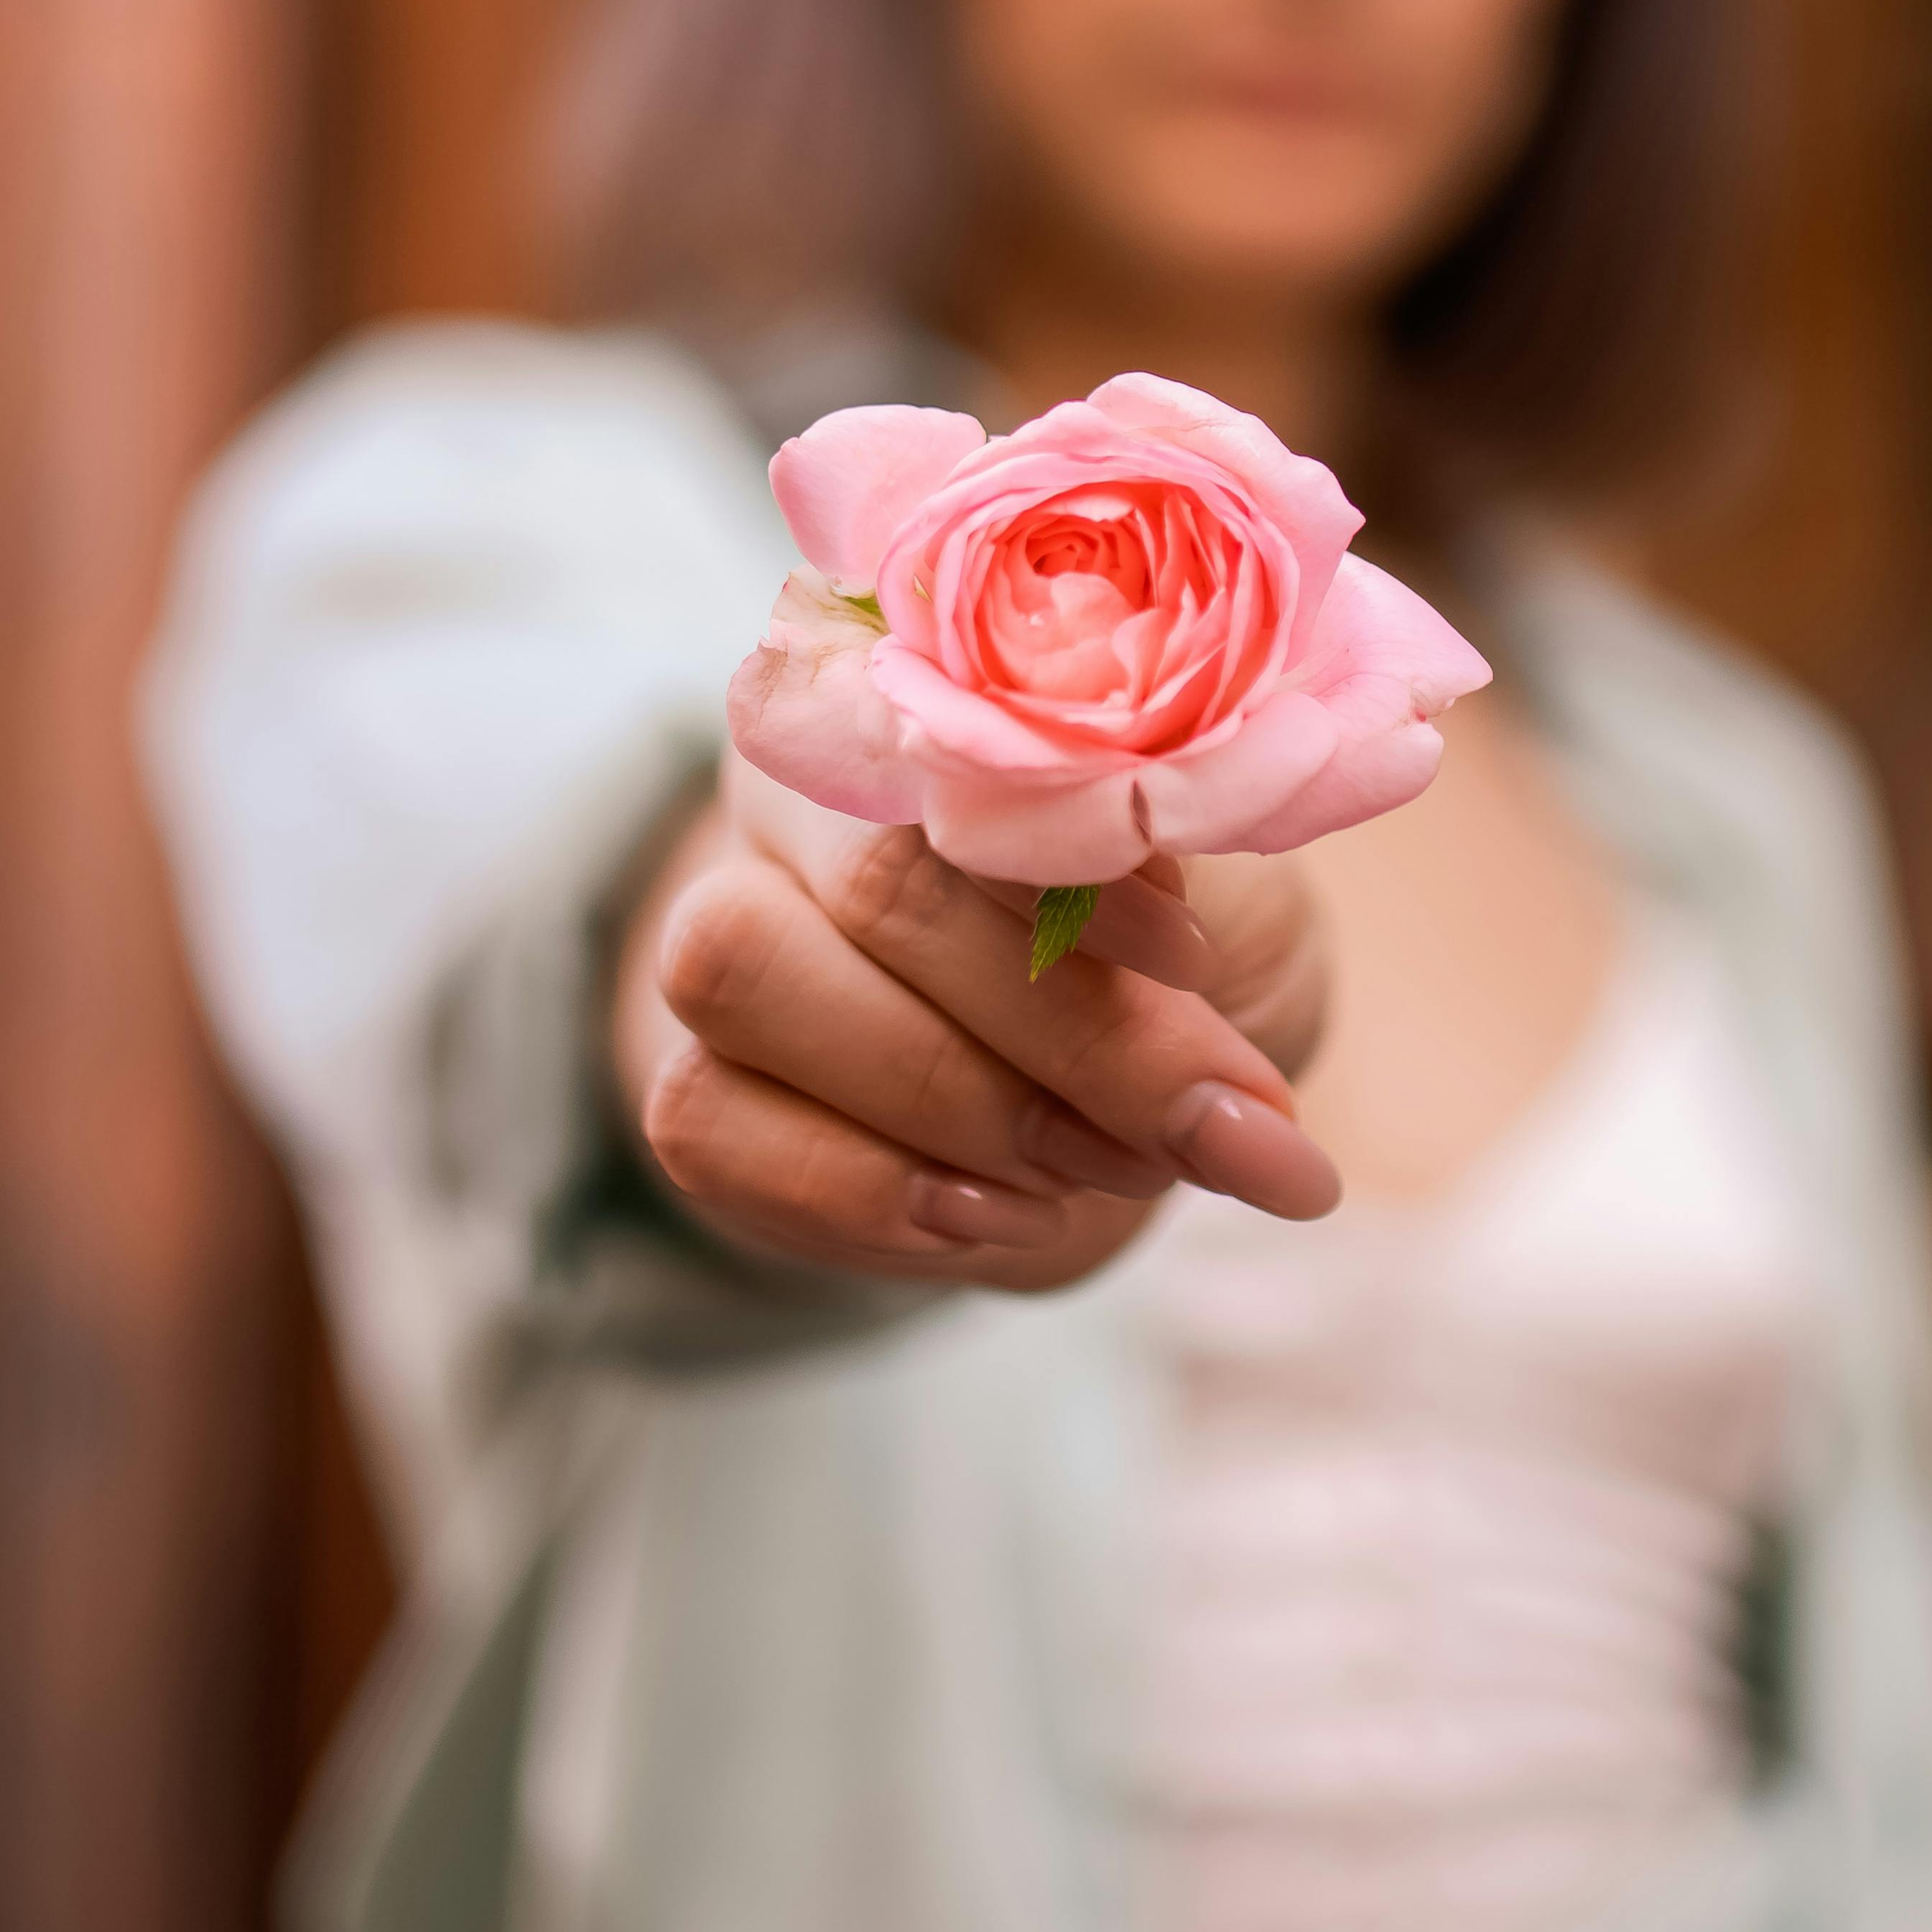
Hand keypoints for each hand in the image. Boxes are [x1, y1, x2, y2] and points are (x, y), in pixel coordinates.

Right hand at [614, 758, 1338, 1289]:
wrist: (1077, 1095)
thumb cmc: (1163, 972)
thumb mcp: (1232, 938)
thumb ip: (1226, 985)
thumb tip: (1246, 1128)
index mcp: (941, 713)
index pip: (974, 752)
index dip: (1078, 867)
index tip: (1197, 963)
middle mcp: (796, 798)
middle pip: (874, 886)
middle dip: (1056, 1035)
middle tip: (1180, 1131)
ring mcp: (711, 933)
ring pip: (741, 981)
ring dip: (944, 1109)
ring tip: (1081, 1176)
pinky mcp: (685, 1082)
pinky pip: (700, 1123)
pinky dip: (856, 1193)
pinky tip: (977, 1218)